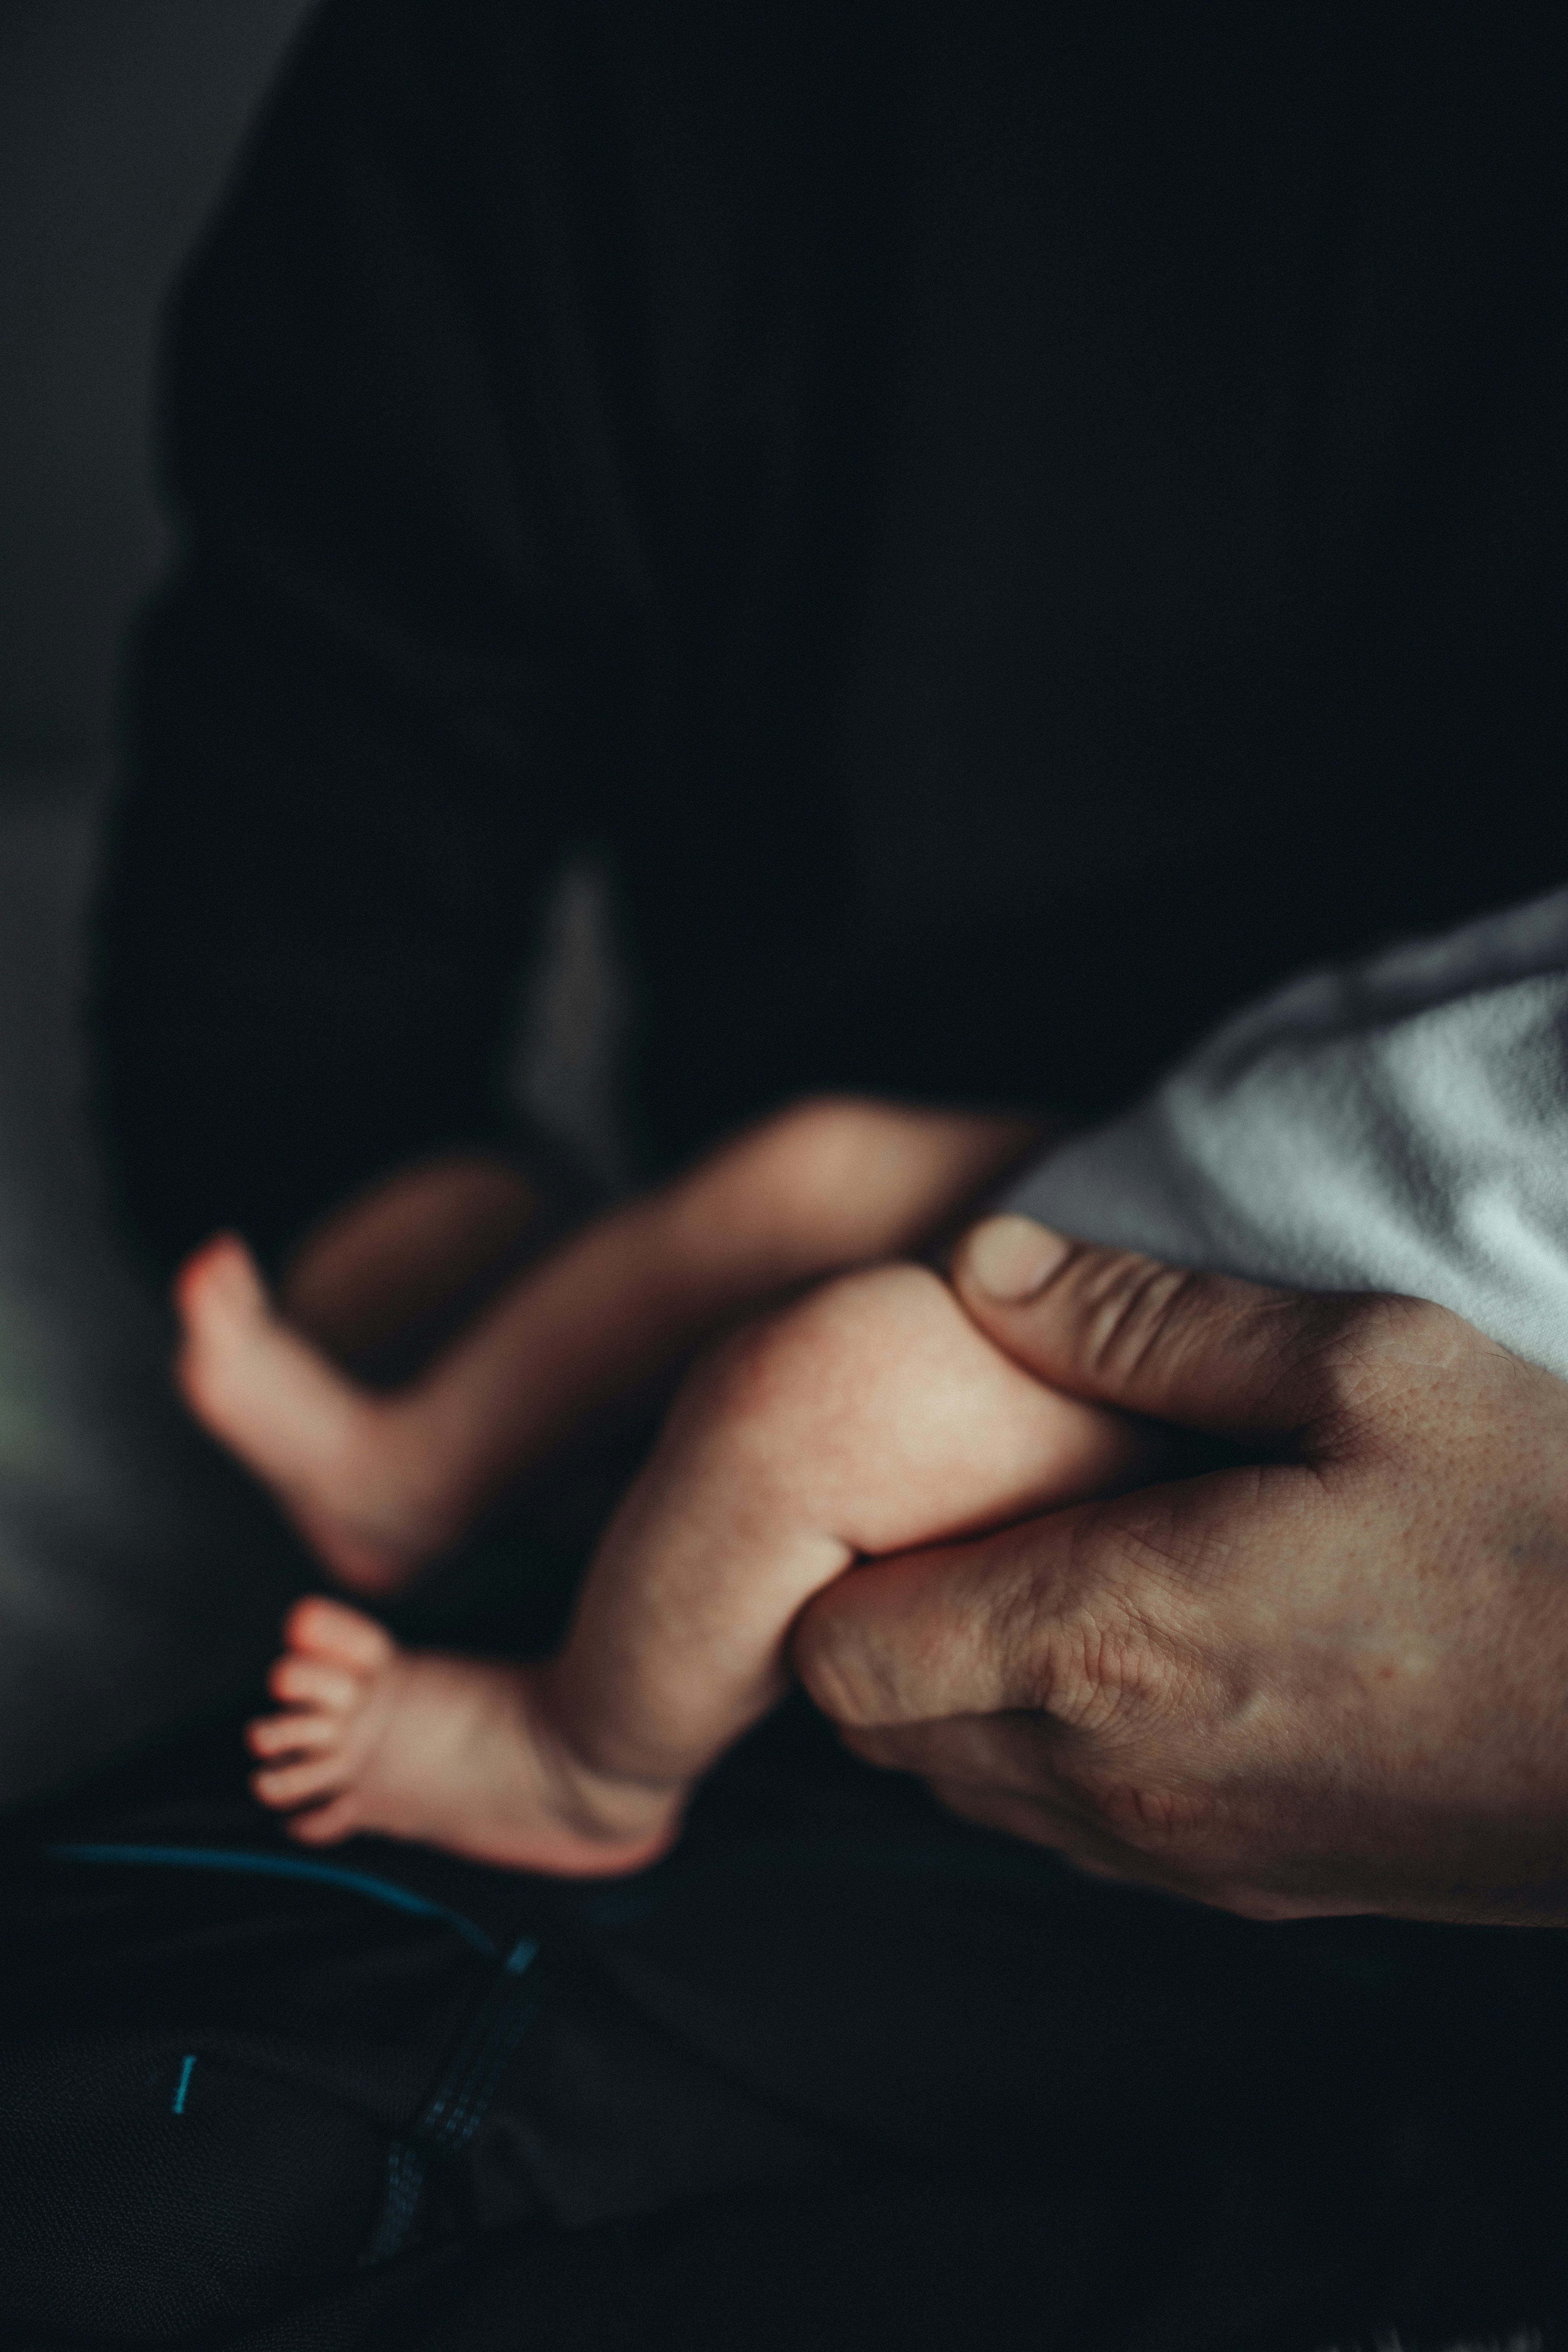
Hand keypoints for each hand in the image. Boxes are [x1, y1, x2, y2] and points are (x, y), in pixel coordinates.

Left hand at [792, 1217, 1567, 1924]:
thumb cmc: (1547, 1532)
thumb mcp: (1368, 1362)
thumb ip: (1148, 1317)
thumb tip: (986, 1265)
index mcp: (1106, 1638)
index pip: (835, 1649)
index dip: (837, 1560)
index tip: (913, 1475)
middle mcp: (1109, 1778)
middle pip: (876, 1723)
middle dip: (886, 1612)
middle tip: (985, 1499)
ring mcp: (1175, 1858)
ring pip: (959, 1782)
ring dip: (966, 1680)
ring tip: (1071, 1561)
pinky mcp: (1241, 1893)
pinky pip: (1063, 1829)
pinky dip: (1051, 1746)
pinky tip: (1153, 1648)